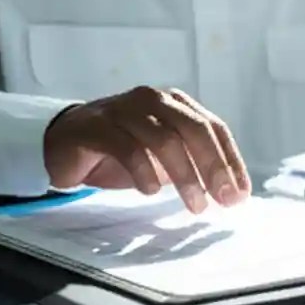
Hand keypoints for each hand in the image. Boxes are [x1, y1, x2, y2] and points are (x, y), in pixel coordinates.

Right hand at [43, 86, 250, 211]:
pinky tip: (151, 191)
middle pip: (193, 129)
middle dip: (214, 166)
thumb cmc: (121, 153)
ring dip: (184, 176)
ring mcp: (123, 109)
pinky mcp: (97, 126)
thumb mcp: (163, 160)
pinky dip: (143, 171)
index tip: (240, 193)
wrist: (64, 144)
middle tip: (224, 199)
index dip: (231, 160)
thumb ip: (193, 167)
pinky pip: (126, 146)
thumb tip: (232, 192)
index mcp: (176, 104)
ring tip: (195, 205)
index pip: (214, 127)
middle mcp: (153, 100)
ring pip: (163, 138)